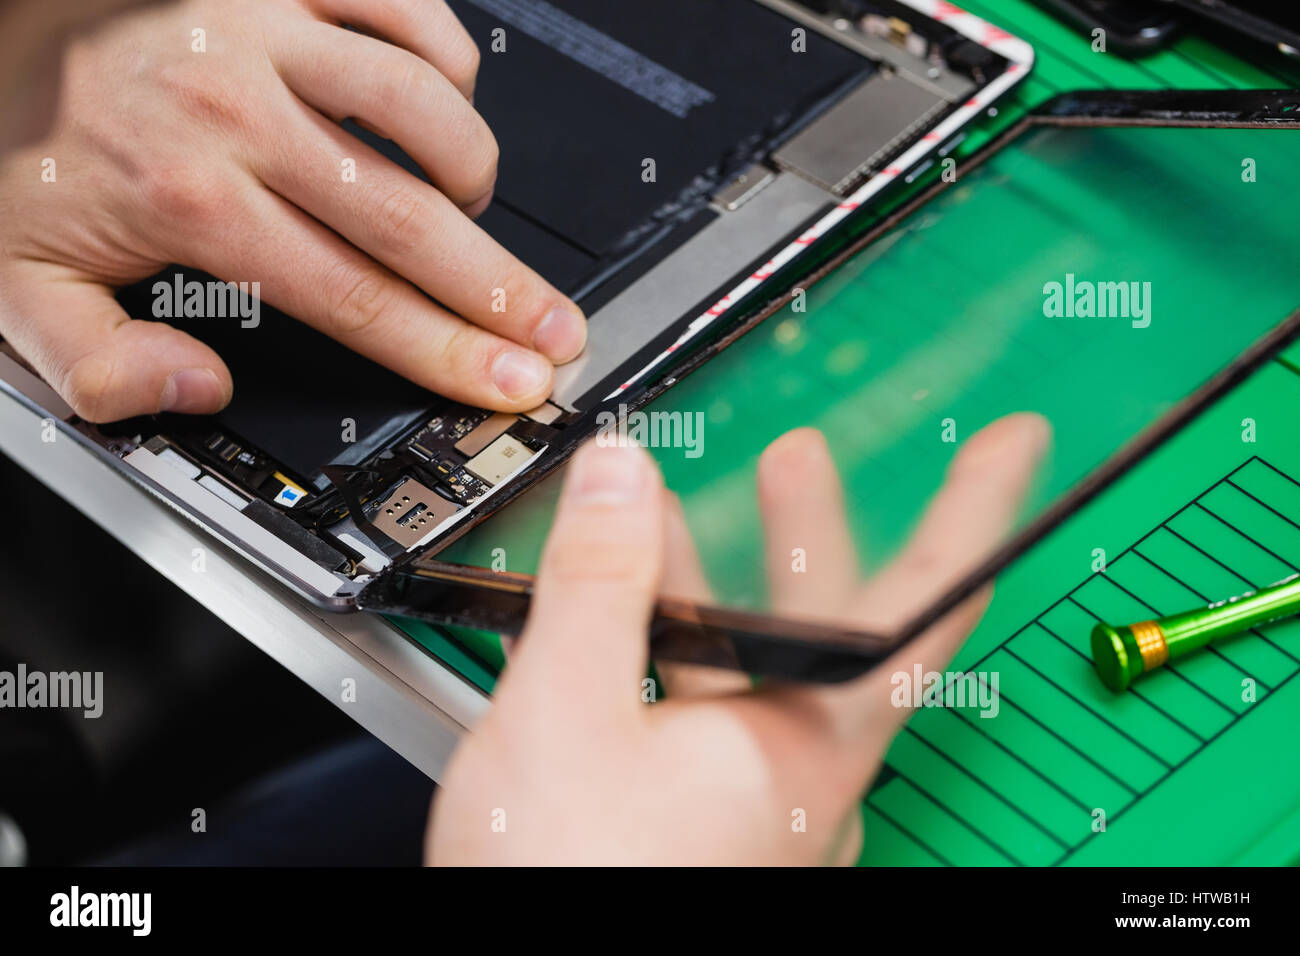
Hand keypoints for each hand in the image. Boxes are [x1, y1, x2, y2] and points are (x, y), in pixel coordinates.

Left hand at [0, 0, 584, 421]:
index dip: (447, 351)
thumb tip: (198, 388)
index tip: (512, 382)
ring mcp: (271, 34)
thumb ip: (97, 362)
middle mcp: (244, 117)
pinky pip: (408, 14)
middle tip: (559, 330)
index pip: (355, 297)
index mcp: (192, 202)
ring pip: (425, 111)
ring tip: (477, 213)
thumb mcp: (17, 281)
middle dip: (502, 290)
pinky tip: (444, 103)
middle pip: (414, 219)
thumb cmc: (14, 139)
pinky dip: (449, 64)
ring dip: (473, 175)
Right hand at [426, 414, 1049, 864]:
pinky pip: (707, 714)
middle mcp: (804, 773)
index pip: (933, 598)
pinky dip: (670, 649)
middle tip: (800, 459)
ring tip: (673, 517)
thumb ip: (598, 585)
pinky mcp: (706, 827)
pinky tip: (614, 624)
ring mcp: (755, 806)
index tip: (1011, 447)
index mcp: (811, 737)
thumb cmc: (582, 887)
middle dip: (810, 527)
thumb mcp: (569, 713)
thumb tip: (616, 480)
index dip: (978, 508)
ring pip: (753, 668)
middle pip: (833, 623)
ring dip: (716, 583)